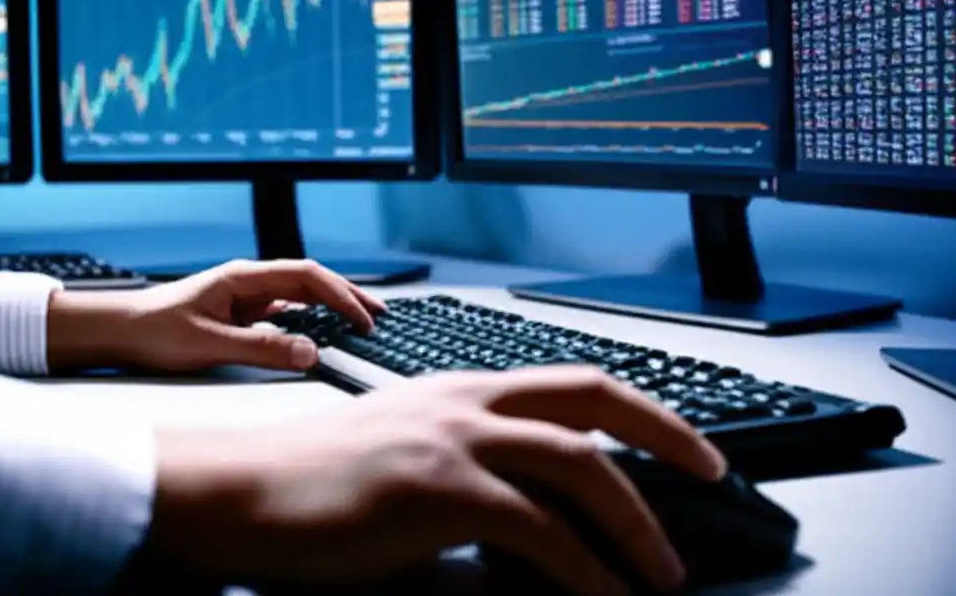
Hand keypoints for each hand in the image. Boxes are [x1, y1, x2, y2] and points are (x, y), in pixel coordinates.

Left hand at [45, 259, 383, 373]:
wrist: (118, 331)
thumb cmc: (154, 331)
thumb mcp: (210, 346)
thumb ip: (262, 349)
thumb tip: (311, 352)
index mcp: (244, 278)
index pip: (308, 276)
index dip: (341, 296)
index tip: (363, 319)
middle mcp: (249, 282)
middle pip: (312, 279)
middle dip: (348, 295)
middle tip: (378, 316)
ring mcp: (245, 296)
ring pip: (301, 292)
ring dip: (333, 304)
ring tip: (361, 319)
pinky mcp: (240, 312)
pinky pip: (286, 309)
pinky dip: (312, 317)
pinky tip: (323, 330)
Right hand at [148, 366, 727, 593]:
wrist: (243, 490)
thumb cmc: (314, 480)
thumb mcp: (406, 451)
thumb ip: (474, 465)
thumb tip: (540, 511)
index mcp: (463, 388)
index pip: (574, 383)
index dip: (639, 407)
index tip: (680, 440)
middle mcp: (468, 401)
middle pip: (596, 400)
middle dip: (668, 436)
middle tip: (712, 474)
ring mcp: (454, 439)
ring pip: (580, 465)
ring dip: (636, 525)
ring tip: (662, 573)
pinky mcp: (439, 490)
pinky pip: (540, 531)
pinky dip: (587, 572)